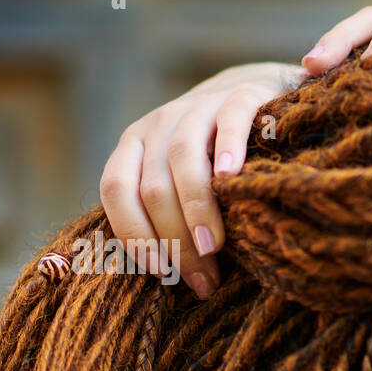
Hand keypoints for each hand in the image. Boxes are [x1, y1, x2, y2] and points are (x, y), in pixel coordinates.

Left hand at [99, 61, 305, 297]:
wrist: (254, 91)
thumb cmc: (219, 157)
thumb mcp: (182, 178)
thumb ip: (169, 212)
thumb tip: (174, 279)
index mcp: (135, 145)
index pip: (116, 190)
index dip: (133, 234)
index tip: (162, 272)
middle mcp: (158, 124)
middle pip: (152, 186)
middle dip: (175, 239)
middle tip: (202, 279)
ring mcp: (196, 107)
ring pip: (182, 158)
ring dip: (195, 208)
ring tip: (213, 247)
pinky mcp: (239, 95)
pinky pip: (228, 121)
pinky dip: (228, 149)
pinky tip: (232, 179)